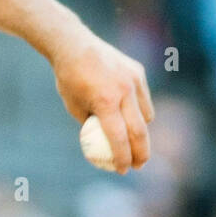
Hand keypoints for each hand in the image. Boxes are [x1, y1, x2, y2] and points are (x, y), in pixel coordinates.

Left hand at [49, 27, 153, 172]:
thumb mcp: (74, 106)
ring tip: (134, 141)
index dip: (123, 157)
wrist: (74, 46)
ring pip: (146, 115)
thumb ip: (91, 124)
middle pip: (140, 131)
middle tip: (139, 166)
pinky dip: (139, 110)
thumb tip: (103, 145)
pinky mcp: (138, 72)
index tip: (124, 170)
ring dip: (141, 131)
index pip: (118, 137)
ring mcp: (134, 80)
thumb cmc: (69, 79)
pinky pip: (143, 98)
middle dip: (141, 153)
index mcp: (104, 102)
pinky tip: (130, 116)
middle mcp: (123, 91)